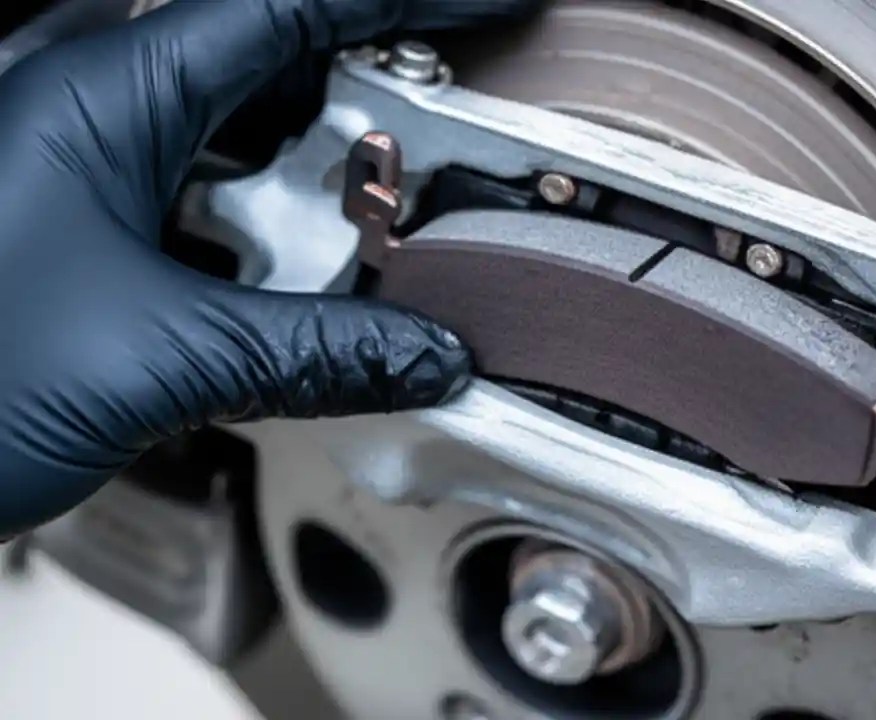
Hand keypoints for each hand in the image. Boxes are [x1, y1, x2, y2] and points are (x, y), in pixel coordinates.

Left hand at [0, 0, 540, 536]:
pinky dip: (260, 226)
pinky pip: (192, 191)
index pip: (284, 9)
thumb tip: (430, 354)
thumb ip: (314, 351)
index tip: (491, 5)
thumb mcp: (159, 363)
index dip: (404, 3)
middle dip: (369, 100)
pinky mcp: (67, 218)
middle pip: (264, 63)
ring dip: (311, 174)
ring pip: (229, 130)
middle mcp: (76, 103)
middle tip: (448, 142)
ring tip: (382, 223)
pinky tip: (297, 278)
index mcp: (94, 94)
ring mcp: (66, 159)